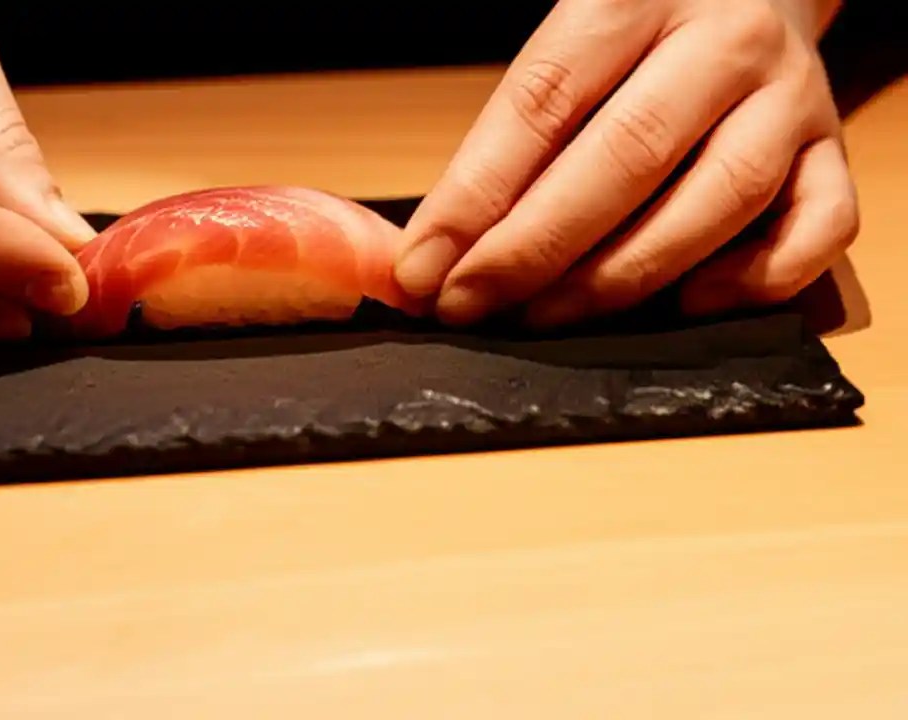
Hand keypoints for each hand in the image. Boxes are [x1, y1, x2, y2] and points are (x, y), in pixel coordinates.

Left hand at [394, 0, 857, 327]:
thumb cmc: (635, 39)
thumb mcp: (568, 54)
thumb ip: (511, 144)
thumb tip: (434, 255)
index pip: (541, 103)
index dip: (474, 197)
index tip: (424, 269)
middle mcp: (723, 40)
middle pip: (627, 155)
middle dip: (535, 249)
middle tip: (471, 304)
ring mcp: (791, 95)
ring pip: (721, 197)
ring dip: (624, 274)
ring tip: (548, 315)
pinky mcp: (833, 148)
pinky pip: (820, 227)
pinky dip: (757, 278)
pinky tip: (691, 304)